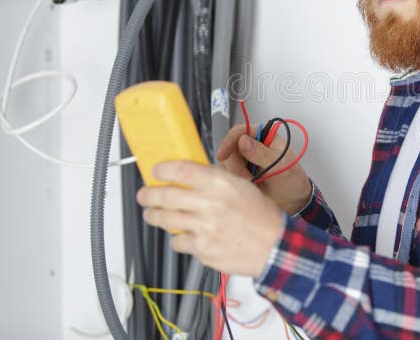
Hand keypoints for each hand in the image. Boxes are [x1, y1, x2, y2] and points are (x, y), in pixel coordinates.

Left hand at [136, 160, 284, 276]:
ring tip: (154, 214)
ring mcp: (204, 229)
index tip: (156, 171)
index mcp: (221, 185)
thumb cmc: (262, 217)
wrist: (274, 247)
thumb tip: (193, 175)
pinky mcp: (202, 249)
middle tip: (145, 195)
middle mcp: (210, 205)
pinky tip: (186, 234)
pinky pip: (178, 242)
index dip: (162, 169)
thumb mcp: (243, 186)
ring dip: (155, 216)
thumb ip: (217, 179)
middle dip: (149, 195)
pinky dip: (179, 238)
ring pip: (166, 220)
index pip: (181, 170)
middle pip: (166, 195)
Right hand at [216, 124, 311, 214]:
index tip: (222, 155)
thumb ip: (261, 153)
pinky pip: (228, 173)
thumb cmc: (292, 179)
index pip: (240, 131)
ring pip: (227, 162)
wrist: (293, 198)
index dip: (228, 142)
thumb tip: (243, 141)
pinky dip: (235, 180)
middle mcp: (253, 144)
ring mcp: (245, 158)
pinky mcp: (241, 171)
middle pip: (230, 148)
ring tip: (253, 182)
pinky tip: (248, 185)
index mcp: (264, 135)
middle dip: (236, 165)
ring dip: (237, 174)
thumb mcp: (280, 165)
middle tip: (249, 178)